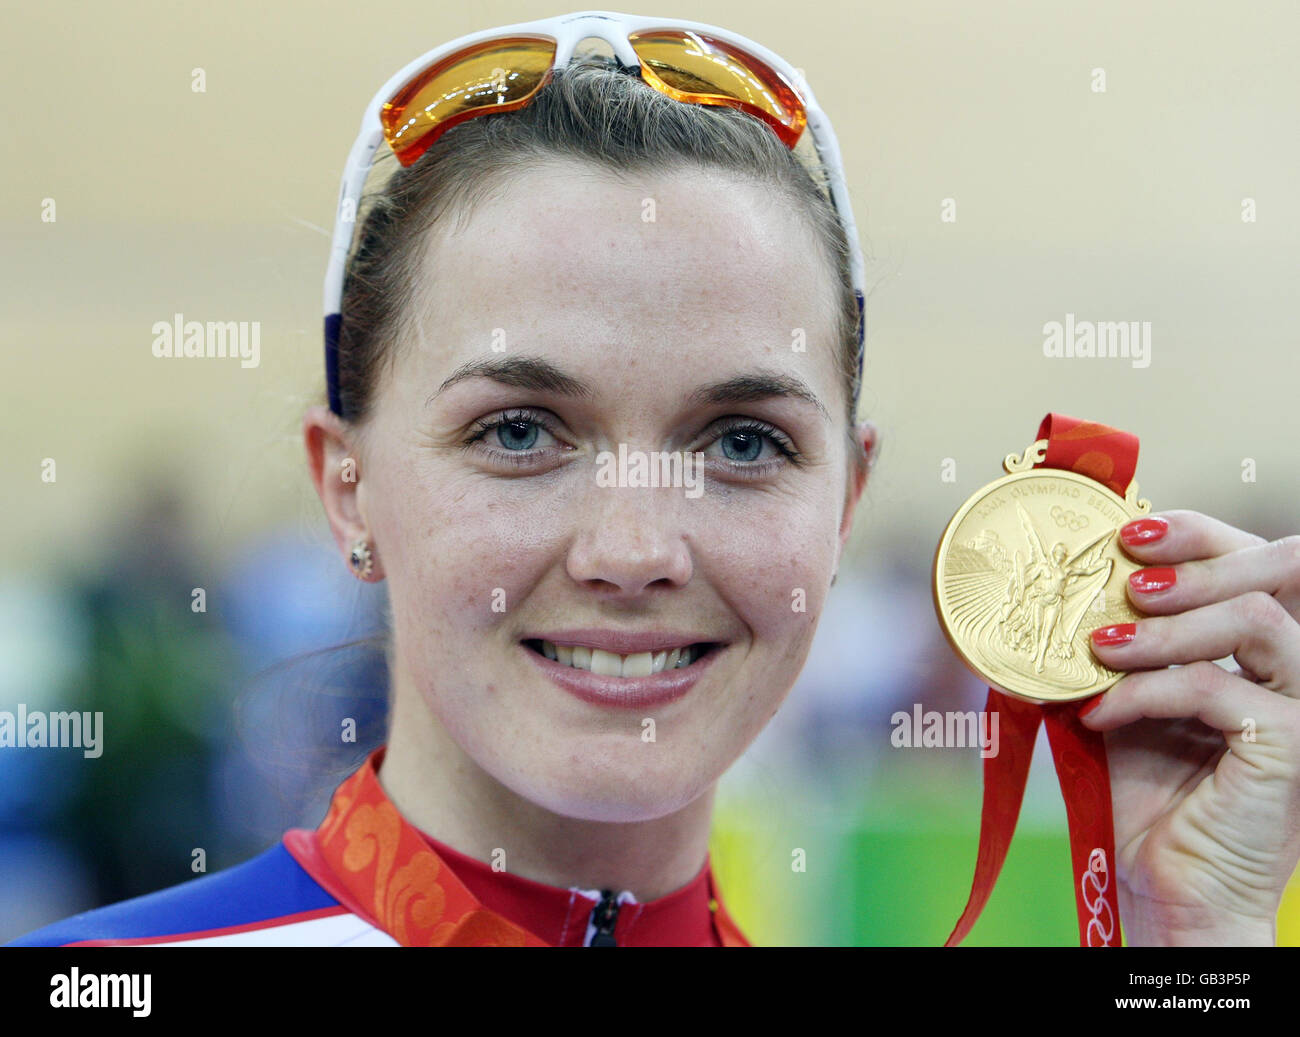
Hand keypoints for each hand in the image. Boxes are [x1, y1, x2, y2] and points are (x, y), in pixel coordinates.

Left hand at [1081, 510, 1299, 945]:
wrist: (1166, 885)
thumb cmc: (1151, 795)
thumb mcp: (1129, 701)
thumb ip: (1119, 648)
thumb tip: (1063, 590)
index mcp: (1262, 652)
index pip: (1255, 566)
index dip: (1201, 535)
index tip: (1129, 534)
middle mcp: (1294, 670)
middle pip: (1280, 572)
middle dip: (1200, 553)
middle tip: (1126, 565)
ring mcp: (1299, 705)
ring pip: (1255, 620)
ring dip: (1166, 625)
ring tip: (1100, 645)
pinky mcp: (1287, 743)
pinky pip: (1215, 687)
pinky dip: (1146, 692)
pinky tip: (1099, 714)